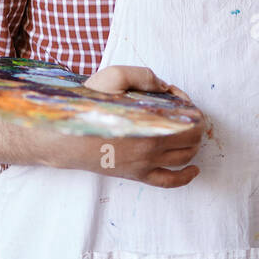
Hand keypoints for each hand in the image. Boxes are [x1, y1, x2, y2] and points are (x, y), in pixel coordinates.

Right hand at [57, 65, 203, 187]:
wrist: (63, 136)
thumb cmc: (87, 106)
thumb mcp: (113, 76)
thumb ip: (143, 76)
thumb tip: (164, 87)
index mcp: (149, 121)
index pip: (187, 116)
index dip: (188, 104)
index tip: (178, 96)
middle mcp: (151, 145)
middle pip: (191, 137)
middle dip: (195, 123)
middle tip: (186, 112)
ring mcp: (144, 163)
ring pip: (185, 157)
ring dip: (193, 144)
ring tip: (190, 133)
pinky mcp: (136, 175)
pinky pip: (169, 182)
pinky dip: (186, 177)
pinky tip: (194, 170)